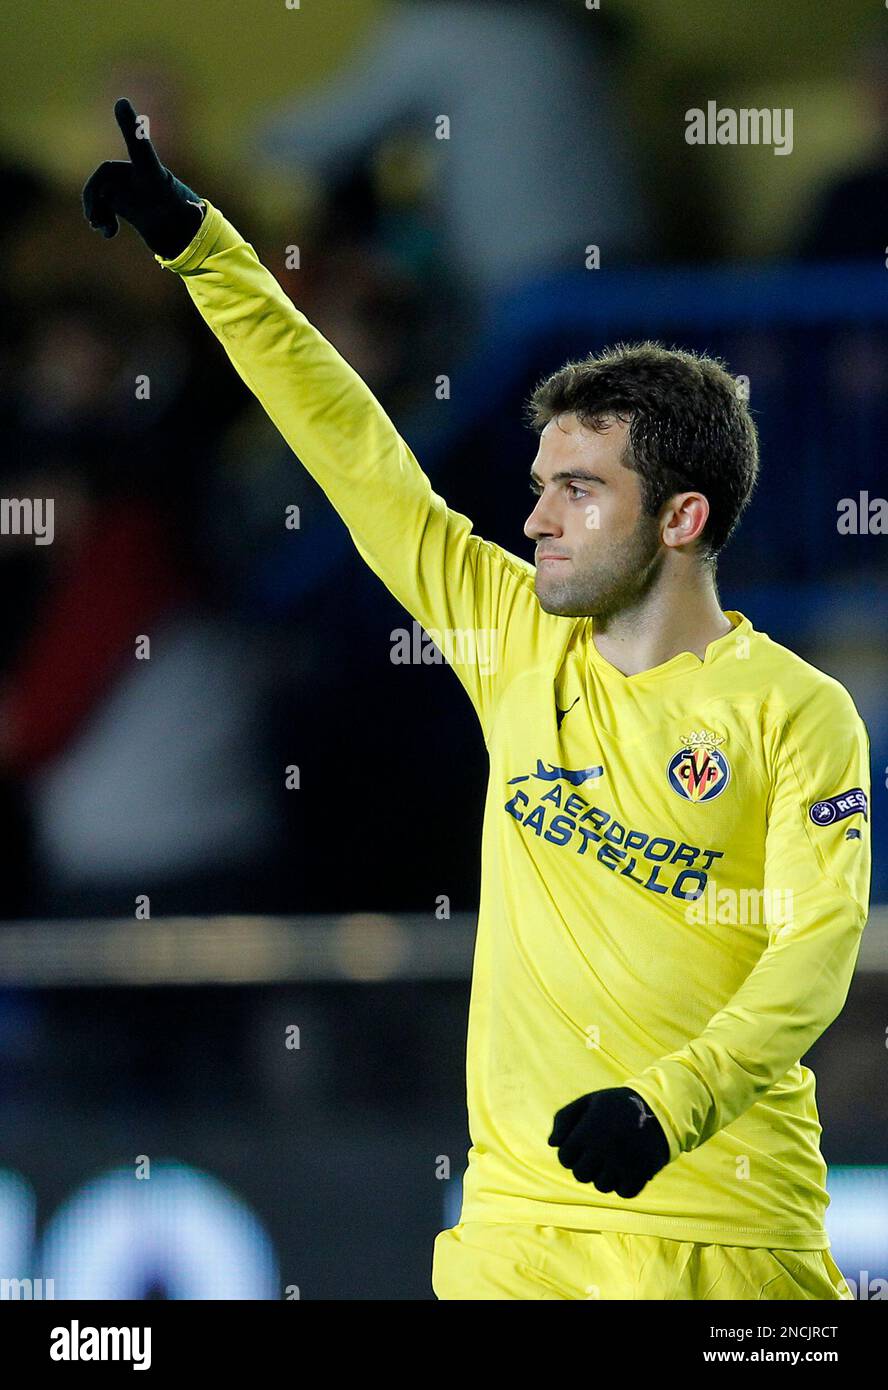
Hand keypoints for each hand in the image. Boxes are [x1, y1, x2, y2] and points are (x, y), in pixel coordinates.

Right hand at [82, 97, 204, 258]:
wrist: (180, 232)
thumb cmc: (187, 223)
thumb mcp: (190, 219)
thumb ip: (191, 212)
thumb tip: (197, 212)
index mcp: (154, 174)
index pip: (141, 147)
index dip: (131, 127)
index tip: (122, 103)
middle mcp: (137, 175)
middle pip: (105, 174)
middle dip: (93, 194)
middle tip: (92, 218)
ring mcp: (127, 187)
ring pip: (100, 190)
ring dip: (95, 208)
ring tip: (102, 229)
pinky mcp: (121, 200)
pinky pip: (102, 203)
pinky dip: (100, 217)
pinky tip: (107, 234)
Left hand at [549, 1086, 669, 1198]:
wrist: (659, 1108)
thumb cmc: (617, 1105)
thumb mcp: (589, 1101)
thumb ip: (564, 1118)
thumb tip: (552, 1144)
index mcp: (587, 1131)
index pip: (565, 1157)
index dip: (570, 1153)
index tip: (582, 1145)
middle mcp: (603, 1149)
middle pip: (581, 1175)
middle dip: (585, 1166)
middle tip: (598, 1154)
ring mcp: (622, 1163)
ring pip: (601, 1186)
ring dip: (604, 1176)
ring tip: (613, 1160)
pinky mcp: (641, 1173)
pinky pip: (624, 1192)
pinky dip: (624, 1184)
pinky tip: (627, 1169)